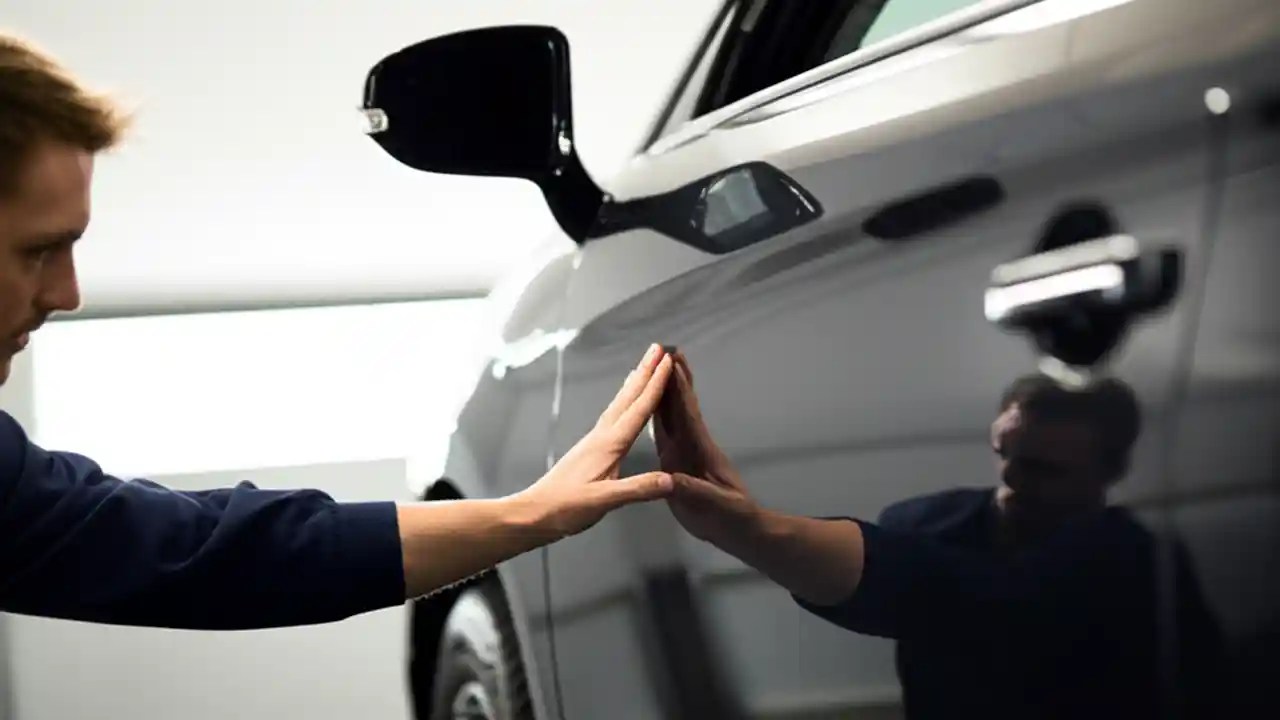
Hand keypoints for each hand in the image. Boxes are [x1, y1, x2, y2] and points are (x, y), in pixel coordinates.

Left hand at [516, 344, 674, 537]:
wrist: (534, 512)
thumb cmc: (565, 508)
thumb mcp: (604, 501)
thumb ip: (637, 489)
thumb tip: (672, 480)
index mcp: (609, 445)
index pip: (638, 409)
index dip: (655, 385)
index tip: (668, 361)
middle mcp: (601, 436)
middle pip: (628, 398)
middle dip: (646, 372)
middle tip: (659, 348)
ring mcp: (594, 441)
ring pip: (619, 404)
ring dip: (635, 384)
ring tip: (644, 366)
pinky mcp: (589, 450)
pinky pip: (612, 416)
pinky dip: (623, 402)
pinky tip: (623, 404)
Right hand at [654, 353, 759, 544]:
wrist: (737, 528)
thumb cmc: (731, 517)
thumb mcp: (715, 506)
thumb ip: (694, 492)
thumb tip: (671, 480)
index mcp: (700, 451)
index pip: (687, 415)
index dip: (679, 390)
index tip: (671, 364)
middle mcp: (691, 445)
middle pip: (678, 406)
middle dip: (671, 378)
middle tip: (666, 349)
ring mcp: (684, 452)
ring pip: (671, 415)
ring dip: (664, 391)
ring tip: (657, 366)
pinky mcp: (676, 463)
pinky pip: (664, 433)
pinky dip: (657, 415)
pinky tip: (651, 405)